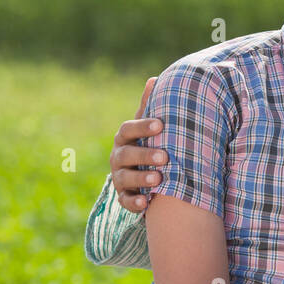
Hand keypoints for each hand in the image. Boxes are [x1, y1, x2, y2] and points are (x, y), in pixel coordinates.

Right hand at [109, 77, 166, 211]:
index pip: (128, 129)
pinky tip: (146, 204)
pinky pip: (125, 201)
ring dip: (141, 179)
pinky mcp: (124, 196)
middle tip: (165, 157)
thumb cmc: (149, 142)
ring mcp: (120, 177)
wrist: (143, 170)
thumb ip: (150, 106)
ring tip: (159, 180)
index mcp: (125, 137)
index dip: (142, 127)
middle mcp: (118, 157)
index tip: (160, 125)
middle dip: (144, 156)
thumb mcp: (149, 125)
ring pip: (124, 178)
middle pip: (126, 155)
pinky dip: (133, 203)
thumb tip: (154, 79)